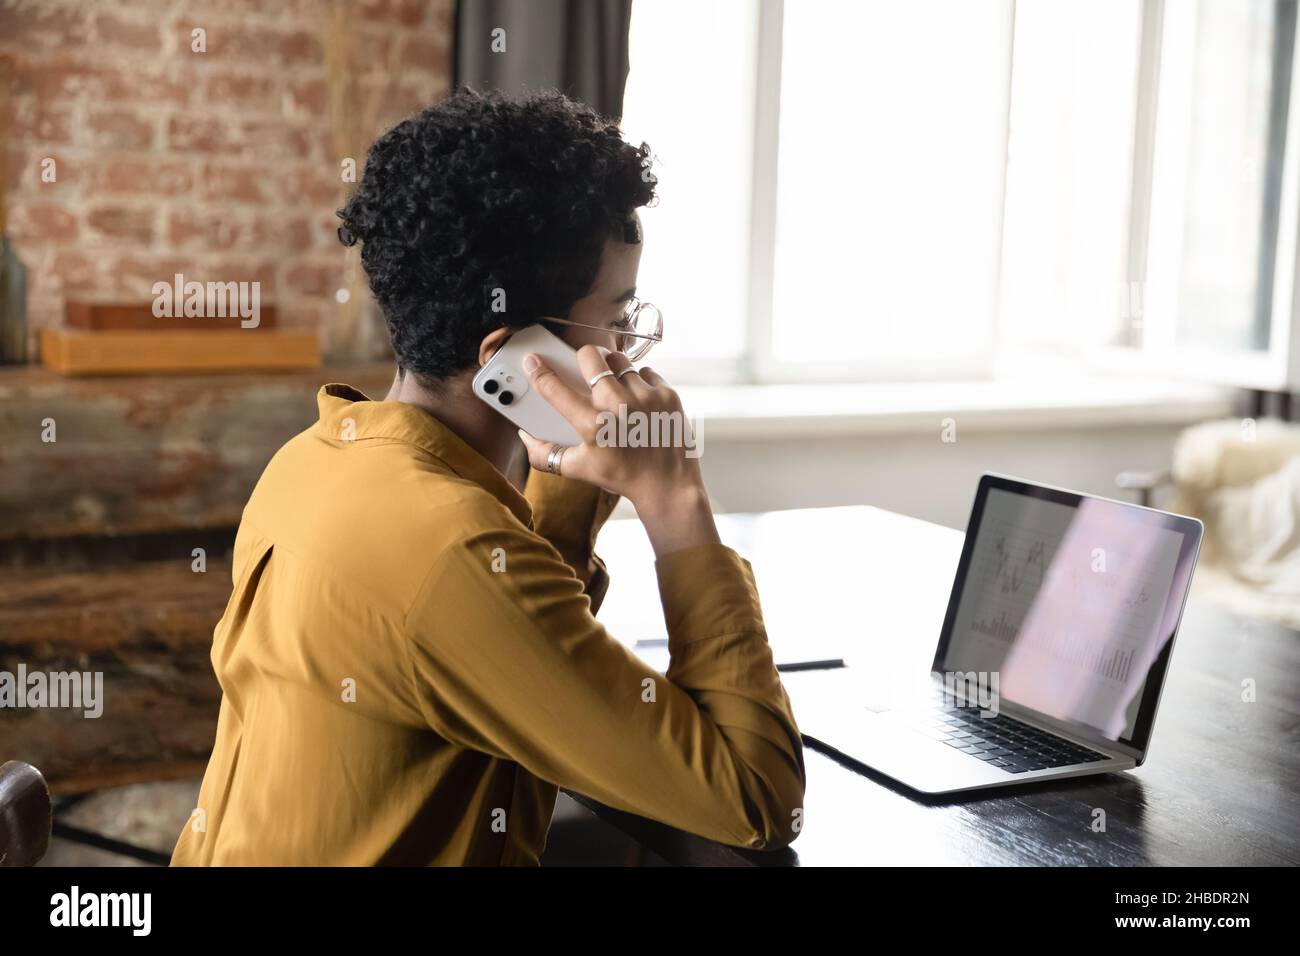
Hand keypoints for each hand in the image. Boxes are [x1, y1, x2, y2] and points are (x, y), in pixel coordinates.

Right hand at [516, 345, 718, 554]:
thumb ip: (546, 455)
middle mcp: (619, 407)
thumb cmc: (623, 477)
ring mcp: (646, 398)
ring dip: (613, 371)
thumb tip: (526, 437)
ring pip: (619, 360)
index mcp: (594, 427)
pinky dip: (639, 382)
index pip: (556, 390)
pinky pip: (645, 372)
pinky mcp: (667, 394)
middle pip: (590, 356)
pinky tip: (639, 401)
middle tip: (585, 369)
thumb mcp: (580, 469)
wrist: (668, 486)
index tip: (533, 360)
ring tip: (615, 389)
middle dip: (583, 359)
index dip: (540, 372)